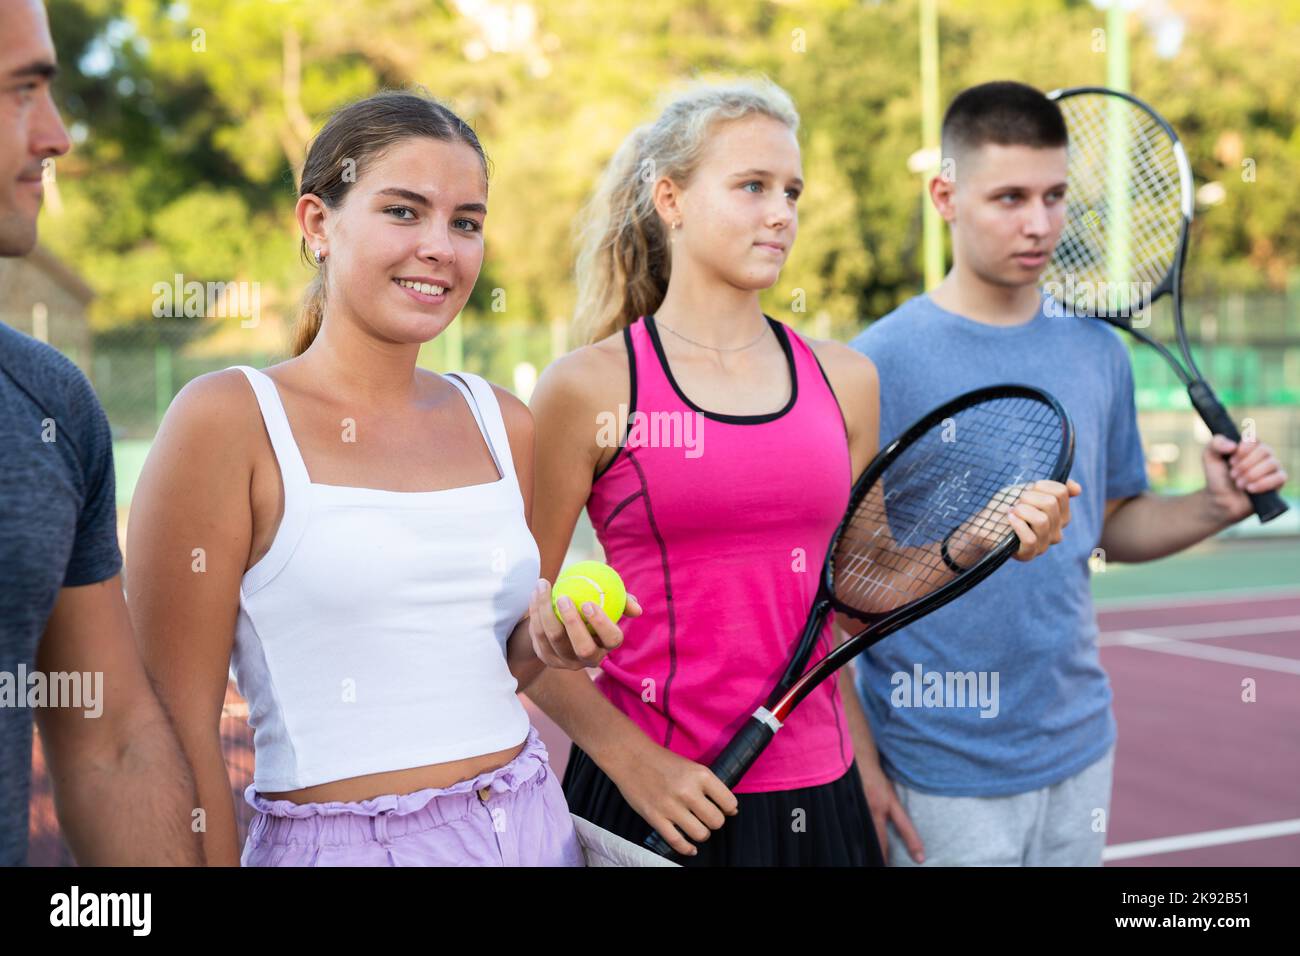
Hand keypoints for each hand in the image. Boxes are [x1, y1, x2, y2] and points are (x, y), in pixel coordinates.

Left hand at [526, 577, 641, 668]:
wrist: (561, 622)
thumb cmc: (590, 607)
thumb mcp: (608, 602)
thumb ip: (622, 601)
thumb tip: (636, 609)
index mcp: (607, 645)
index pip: (612, 639)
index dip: (602, 624)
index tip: (589, 603)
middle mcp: (588, 659)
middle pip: (582, 647)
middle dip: (573, 623)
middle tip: (564, 597)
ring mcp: (565, 661)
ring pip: (554, 638)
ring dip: (546, 610)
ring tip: (543, 585)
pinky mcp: (546, 657)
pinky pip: (538, 635)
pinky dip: (535, 612)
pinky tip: (535, 593)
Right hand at [607, 739, 738, 856]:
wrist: (630, 756)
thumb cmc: (661, 760)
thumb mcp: (690, 766)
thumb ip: (709, 786)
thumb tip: (730, 809)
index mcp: (700, 775)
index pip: (729, 802)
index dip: (728, 808)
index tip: (722, 809)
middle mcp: (687, 791)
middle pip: (716, 821)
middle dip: (714, 822)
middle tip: (706, 817)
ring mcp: (670, 806)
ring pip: (700, 834)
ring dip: (701, 834)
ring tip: (696, 827)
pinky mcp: (655, 817)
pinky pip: (677, 842)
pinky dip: (686, 849)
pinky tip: (690, 848)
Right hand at [858, 761, 924, 863]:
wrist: (856, 756)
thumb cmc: (875, 772)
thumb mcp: (889, 787)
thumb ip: (892, 804)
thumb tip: (897, 822)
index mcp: (889, 801)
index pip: (904, 826)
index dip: (913, 843)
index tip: (920, 858)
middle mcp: (876, 806)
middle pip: (880, 837)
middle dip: (882, 854)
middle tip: (885, 865)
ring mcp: (861, 806)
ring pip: (866, 833)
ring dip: (868, 845)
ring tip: (869, 859)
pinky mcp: (849, 805)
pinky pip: (853, 825)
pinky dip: (854, 834)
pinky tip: (855, 843)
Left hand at [953, 478, 1081, 564]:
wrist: (985, 522)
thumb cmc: (1008, 505)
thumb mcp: (1029, 490)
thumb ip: (1053, 488)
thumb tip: (1078, 489)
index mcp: (1061, 515)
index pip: (1061, 492)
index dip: (1039, 486)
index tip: (1027, 491)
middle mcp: (1057, 531)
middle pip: (1051, 504)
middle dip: (1028, 498)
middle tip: (1017, 503)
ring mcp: (1044, 545)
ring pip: (1042, 521)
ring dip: (1022, 511)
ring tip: (1012, 511)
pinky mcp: (1029, 554)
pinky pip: (1030, 539)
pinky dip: (1017, 525)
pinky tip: (1009, 518)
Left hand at [1203, 434, 1287, 522]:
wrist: (1221, 500)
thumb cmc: (1217, 477)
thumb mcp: (1209, 457)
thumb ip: (1216, 444)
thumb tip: (1233, 445)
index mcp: (1249, 446)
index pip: (1254, 439)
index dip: (1243, 450)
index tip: (1230, 461)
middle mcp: (1264, 454)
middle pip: (1264, 451)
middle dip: (1245, 465)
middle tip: (1232, 475)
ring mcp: (1272, 468)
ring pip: (1272, 463)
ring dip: (1252, 475)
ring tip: (1239, 484)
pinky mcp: (1278, 482)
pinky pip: (1280, 477)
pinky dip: (1263, 483)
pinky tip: (1250, 489)